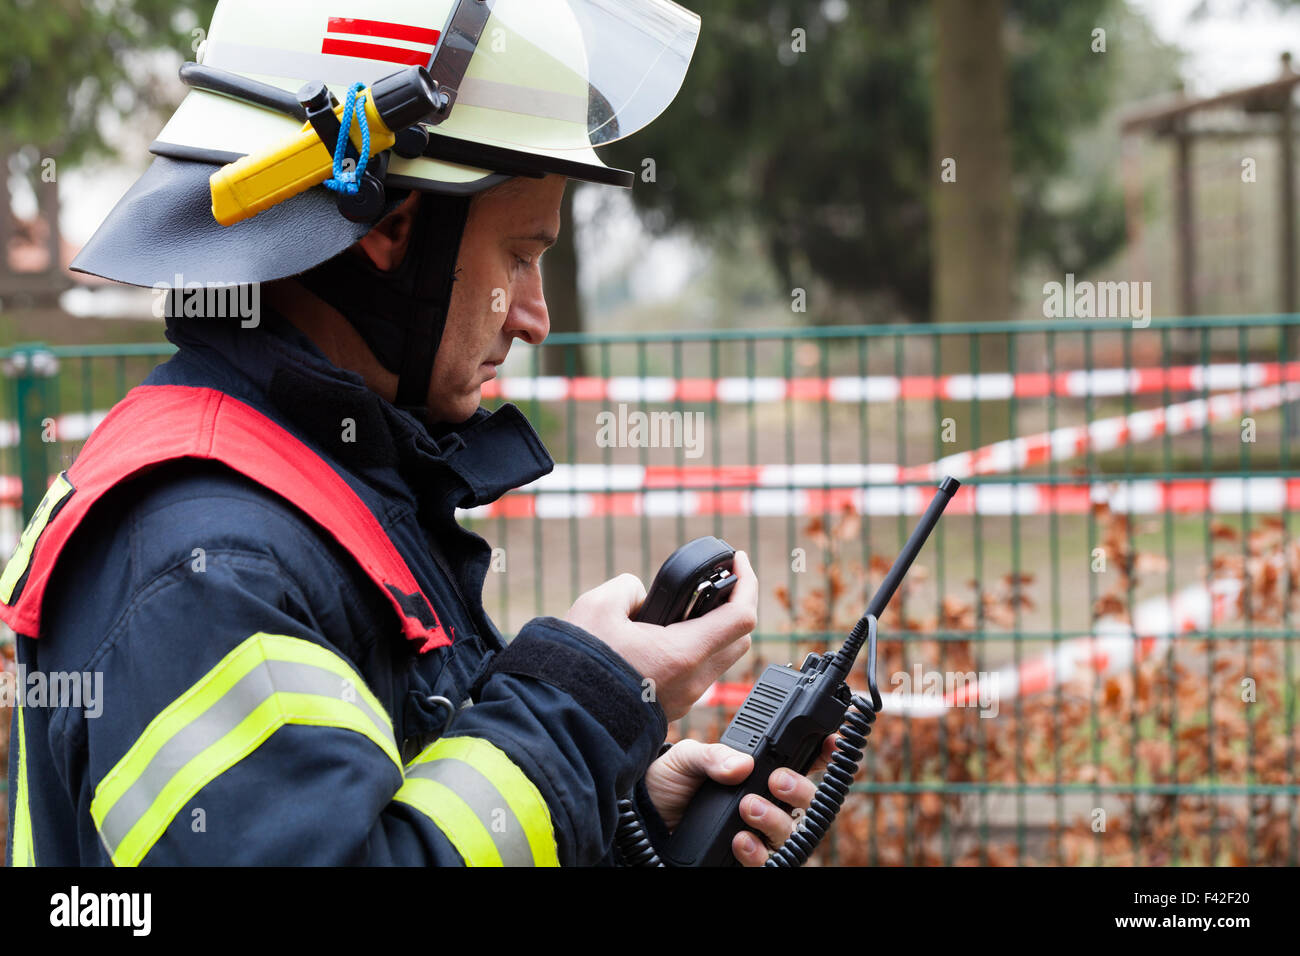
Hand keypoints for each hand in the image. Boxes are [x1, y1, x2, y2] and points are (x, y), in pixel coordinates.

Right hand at [563, 551, 757, 720]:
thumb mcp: (598, 606)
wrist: (560, 718)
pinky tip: (666, 636)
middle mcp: (693, 682)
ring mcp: (684, 700)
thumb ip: (628, 588)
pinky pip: (697, 676)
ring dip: (714, 631)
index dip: (746, 581)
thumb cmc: (578, 666)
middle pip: (739, 638)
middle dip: (735, 605)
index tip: (739, 560)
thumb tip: (640, 596)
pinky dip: (694, 651)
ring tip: (686, 609)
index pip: (741, 615)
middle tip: (716, 583)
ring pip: (719, 659)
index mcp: (683, 654)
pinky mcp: (671, 709)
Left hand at [643, 735, 837, 865]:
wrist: (643, 816)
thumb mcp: (686, 759)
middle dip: (800, 790)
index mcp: (759, 771)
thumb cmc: (668, 782)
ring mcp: (757, 831)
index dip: (823, 753)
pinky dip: (759, 852)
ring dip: (777, 820)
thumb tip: (743, 764)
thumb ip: (713, 756)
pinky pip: (768, 862)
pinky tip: (740, 840)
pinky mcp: (744, 856)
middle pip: (807, 801)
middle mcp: (765, 802)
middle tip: (775, 782)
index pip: (803, 762)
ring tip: (748, 808)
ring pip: (792, 832)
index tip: (829, 745)